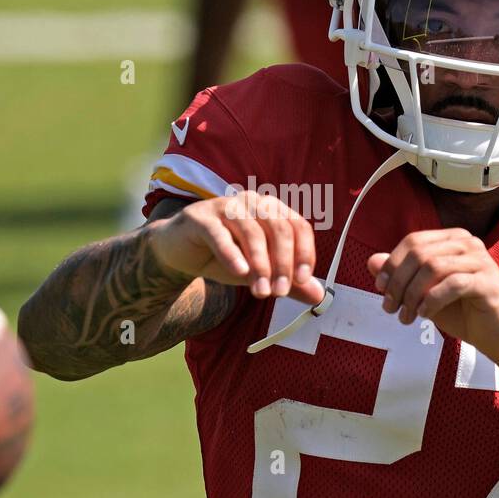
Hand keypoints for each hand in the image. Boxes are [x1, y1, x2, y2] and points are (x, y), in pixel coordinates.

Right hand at [147, 191, 323, 304]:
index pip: (298, 226)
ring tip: (260, 291)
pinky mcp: (200, 217)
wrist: (179, 252)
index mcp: (271, 210)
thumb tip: (319, 295)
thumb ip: (288, 281)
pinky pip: (219, 234)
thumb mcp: (260, 272)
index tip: (303, 281)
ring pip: (252, 232)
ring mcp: (225, 206)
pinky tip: (239, 273)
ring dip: (260, 264)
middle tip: (279, 292)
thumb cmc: (224, 256)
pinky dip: (232, 254)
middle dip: (282, 263)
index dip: (305, 253)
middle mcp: (251, 202)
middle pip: (278, 228)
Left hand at [367, 229, 498, 362]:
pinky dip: (432, 300)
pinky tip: (424, 315)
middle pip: (420, 253)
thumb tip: (372, 261)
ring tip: (406, 316)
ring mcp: (481, 261)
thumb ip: (401, 276)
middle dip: (398, 282)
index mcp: (453, 240)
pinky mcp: (489, 283)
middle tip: (390, 307)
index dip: (392, 264)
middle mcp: (469, 244)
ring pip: (433, 267)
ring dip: (412, 294)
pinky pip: (453, 284)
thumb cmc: (463, 313)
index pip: (413, 242)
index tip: (380, 289)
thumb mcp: (424, 293)